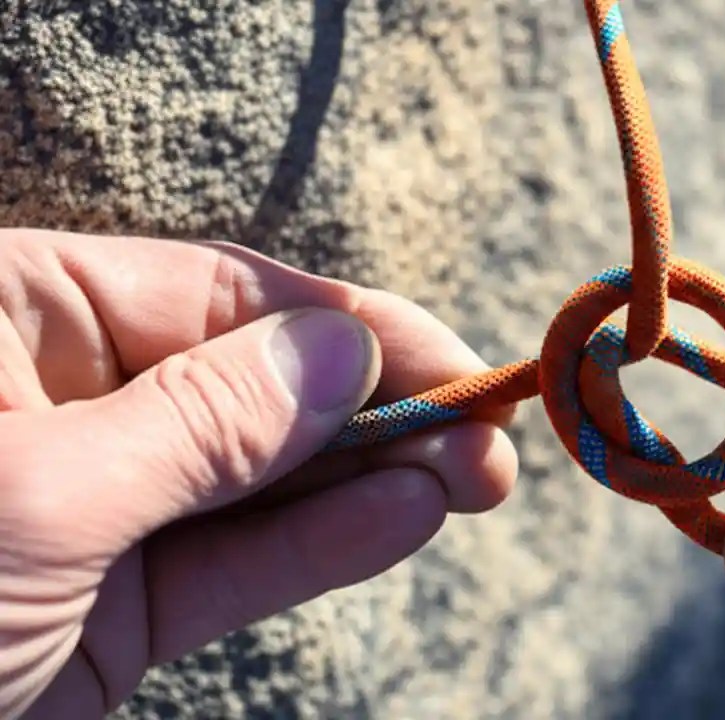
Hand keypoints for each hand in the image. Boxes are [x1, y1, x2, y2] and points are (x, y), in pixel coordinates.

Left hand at [0, 230, 517, 718]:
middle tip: (492, 432)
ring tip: (480, 475)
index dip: (352, 324)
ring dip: (377, 474)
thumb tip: (345, 348)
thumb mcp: (38, 495)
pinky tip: (409, 517)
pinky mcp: (117, 606)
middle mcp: (61, 396)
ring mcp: (96, 505)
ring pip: (262, 477)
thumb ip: (202, 420)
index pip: (220, 296)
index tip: (455, 361)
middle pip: (258, 383)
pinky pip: (237, 560)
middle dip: (382, 406)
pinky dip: (325, 545)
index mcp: (12, 316)